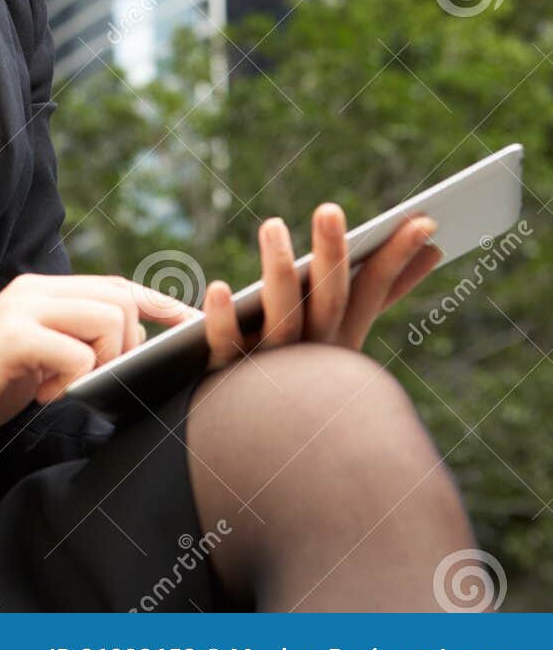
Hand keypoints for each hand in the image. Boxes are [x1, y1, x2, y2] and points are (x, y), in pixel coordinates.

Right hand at [0, 272, 200, 459]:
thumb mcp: (35, 361)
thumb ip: (71, 343)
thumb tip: (125, 346)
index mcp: (42, 291)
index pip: (117, 285)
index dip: (161, 304)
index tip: (193, 327)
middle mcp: (33, 289)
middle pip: (120, 297)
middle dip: (129, 344)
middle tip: (99, 379)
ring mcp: (21, 308)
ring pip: (105, 317)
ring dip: (103, 361)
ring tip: (66, 388)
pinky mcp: (10, 337)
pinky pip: (76, 352)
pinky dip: (73, 381)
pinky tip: (42, 396)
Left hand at [203, 205, 442, 371]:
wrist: (246, 440)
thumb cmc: (291, 370)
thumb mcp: (333, 327)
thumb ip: (374, 286)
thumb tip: (432, 245)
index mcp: (337, 338)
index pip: (373, 291)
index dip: (398, 257)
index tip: (425, 221)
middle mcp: (311, 354)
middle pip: (329, 301)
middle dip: (333, 255)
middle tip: (330, 209)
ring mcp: (272, 368)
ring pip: (282, 320)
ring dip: (278, 272)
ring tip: (273, 224)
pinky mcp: (228, 379)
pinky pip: (226, 347)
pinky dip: (223, 318)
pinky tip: (217, 287)